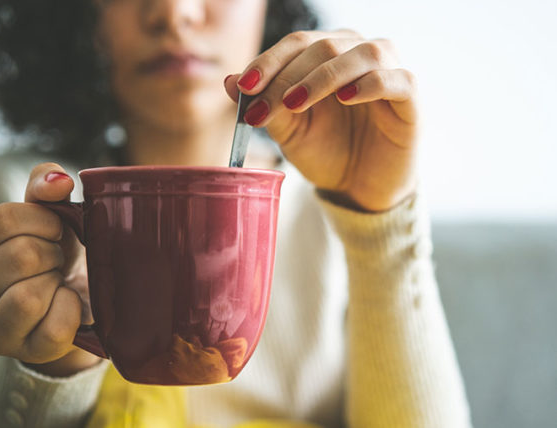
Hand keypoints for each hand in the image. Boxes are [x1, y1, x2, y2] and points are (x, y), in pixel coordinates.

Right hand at [0, 163, 100, 375]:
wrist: (79, 301)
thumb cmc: (57, 253)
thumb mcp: (49, 214)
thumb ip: (46, 186)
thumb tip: (57, 181)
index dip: (42, 218)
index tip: (55, 229)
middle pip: (18, 256)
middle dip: (53, 252)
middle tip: (58, 260)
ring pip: (28, 296)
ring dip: (57, 281)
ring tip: (58, 281)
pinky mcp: (25, 352)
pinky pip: (54, 326)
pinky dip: (72, 309)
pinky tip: (68, 304)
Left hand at [225, 30, 417, 211]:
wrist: (359, 188)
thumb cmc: (326, 152)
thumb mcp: (289, 132)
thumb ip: (266, 105)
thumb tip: (229, 81)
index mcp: (328, 55)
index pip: (296, 43)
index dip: (268, 61)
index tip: (243, 87)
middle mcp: (358, 54)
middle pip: (323, 46)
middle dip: (287, 76)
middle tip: (263, 107)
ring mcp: (388, 71)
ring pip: (360, 53)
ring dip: (323, 76)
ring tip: (296, 102)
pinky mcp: (409, 97)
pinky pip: (395, 79)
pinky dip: (369, 84)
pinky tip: (344, 98)